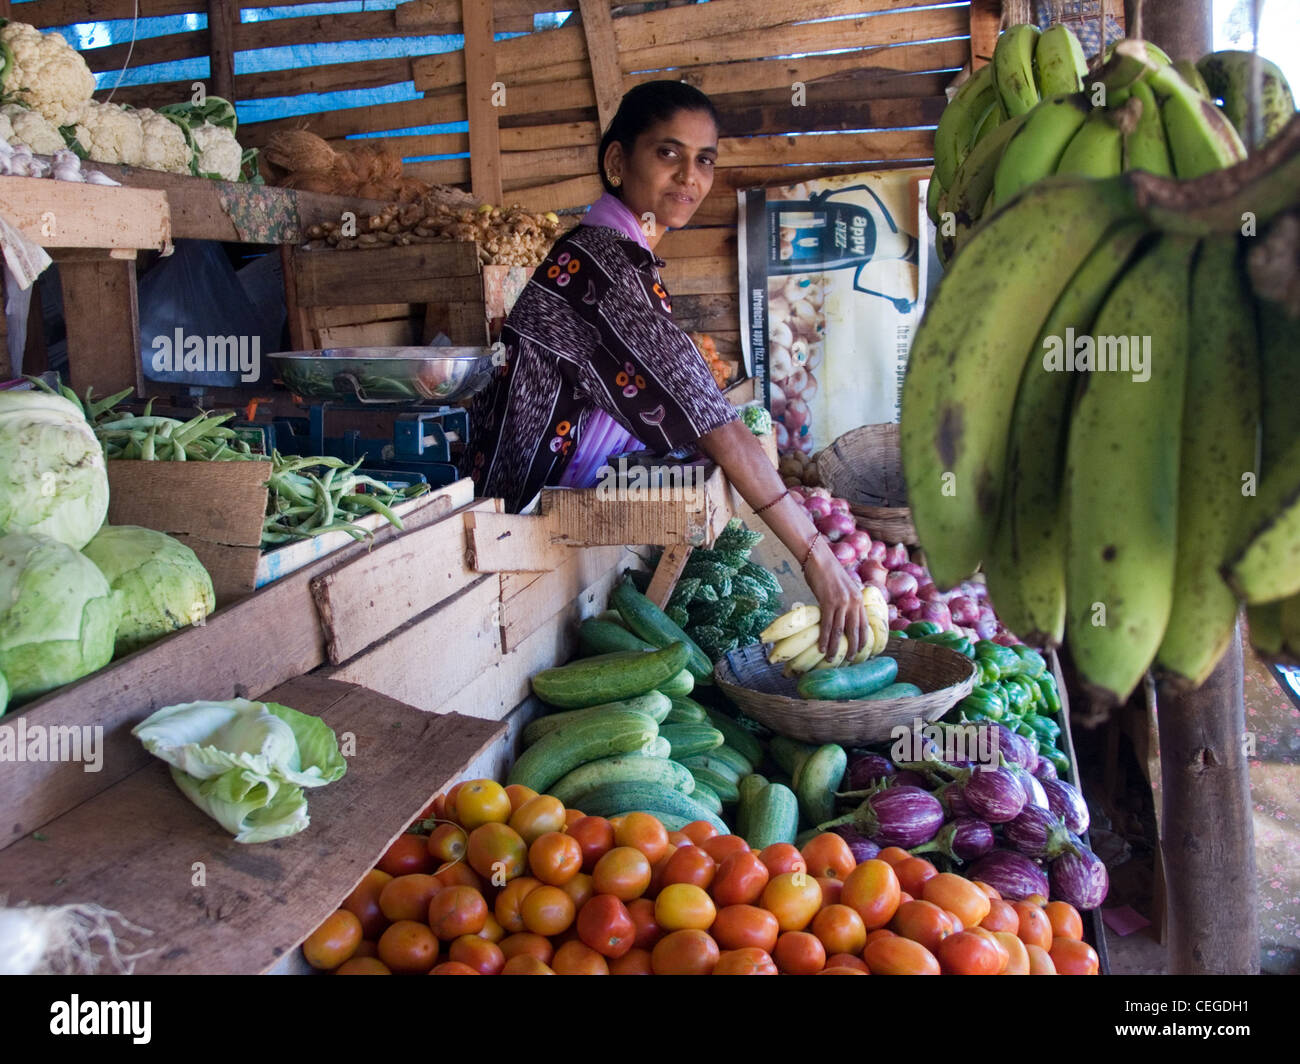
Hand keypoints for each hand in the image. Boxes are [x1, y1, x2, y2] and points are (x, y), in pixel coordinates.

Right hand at [802, 538, 866, 660]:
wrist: (819, 558)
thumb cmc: (827, 571)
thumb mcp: (843, 587)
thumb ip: (845, 601)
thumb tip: (840, 615)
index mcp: (858, 598)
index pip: (864, 623)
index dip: (864, 639)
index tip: (862, 650)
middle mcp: (853, 602)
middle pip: (855, 630)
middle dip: (853, 647)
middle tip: (850, 660)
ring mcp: (842, 603)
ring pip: (840, 631)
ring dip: (837, 647)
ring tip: (833, 659)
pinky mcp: (828, 602)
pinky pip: (827, 625)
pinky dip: (825, 639)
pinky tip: (822, 648)